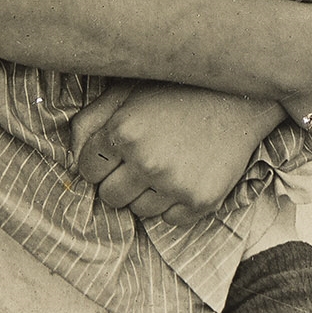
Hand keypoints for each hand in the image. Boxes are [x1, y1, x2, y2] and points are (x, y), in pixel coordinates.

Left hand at [69, 81, 282, 223]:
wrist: (239, 98)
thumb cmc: (176, 91)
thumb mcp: (126, 92)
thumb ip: (90, 120)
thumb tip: (72, 153)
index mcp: (124, 132)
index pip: (87, 169)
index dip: (98, 160)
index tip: (114, 151)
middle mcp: (147, 162)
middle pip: (109, 197)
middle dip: (117, 180)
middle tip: (138, 159)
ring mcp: (175, 185)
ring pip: (138, 211)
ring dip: (145, 193)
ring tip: (164, 162)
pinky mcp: (200, 201)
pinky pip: (168, 220)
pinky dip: (171, 204)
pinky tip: (183, 173)